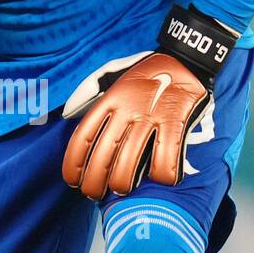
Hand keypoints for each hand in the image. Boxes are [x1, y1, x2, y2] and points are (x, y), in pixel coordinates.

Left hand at [61, 51, 210, 200]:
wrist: (185, 58)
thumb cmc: (145, 74)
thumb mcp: (113, 77)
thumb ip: (89, 93)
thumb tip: (68, 114)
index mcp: (109, 100)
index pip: (83, 137)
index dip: (74, 163)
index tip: (73, 180)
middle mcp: (127, 109)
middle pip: (103, 155)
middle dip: (94, 182)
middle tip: (95, 194)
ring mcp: (151, 115)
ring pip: (131, 159)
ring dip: (123, 182)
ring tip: (121, 190)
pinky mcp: (176, 120)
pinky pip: (166, 155)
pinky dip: (163, 173)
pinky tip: (161, 179)